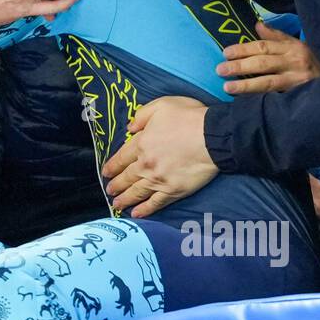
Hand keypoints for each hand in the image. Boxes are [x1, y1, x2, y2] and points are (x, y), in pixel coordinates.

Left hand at [100, 96, 216, 217]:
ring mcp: (159, 180)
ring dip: (125, 199)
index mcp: (141, 144)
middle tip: (109, 190)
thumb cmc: (189, 118)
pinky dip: (145, 209)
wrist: (213, 137)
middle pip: (127, 177)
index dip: (112, 166)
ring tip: (117, 204)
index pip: (122, 157)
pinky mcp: (173, 191)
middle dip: (116, 185)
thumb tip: (130, 127)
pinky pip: (155, 203)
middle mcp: (146, 164)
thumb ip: (142, 116)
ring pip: (137, 192)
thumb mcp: (161, 106)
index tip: (106, 172)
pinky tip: (137, 214)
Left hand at [217, 21, 319, 94]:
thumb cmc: (308, 63)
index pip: (264, 46)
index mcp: (292, 47)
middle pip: (263, 63)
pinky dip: (259, 98)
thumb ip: (275, 36)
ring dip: (246, 85)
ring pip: (268, 82)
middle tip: (220, 69)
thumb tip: (257, 24)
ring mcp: (296, 80)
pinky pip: (274, 96)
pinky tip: (245, 101)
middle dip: (240, 66)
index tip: (225, 52)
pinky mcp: (297, 95)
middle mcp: (294, 62)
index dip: (244, 49)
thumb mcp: (295, 46)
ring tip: (227, 87)